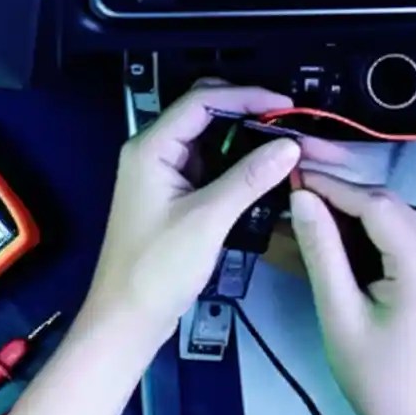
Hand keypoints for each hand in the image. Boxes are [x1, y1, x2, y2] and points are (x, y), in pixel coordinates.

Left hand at [77, 82, 302, 353]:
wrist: (127, 318)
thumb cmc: (155, 270)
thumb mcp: (207, 219)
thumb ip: (249, 178)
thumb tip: (288, 146)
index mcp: (150, 148)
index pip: (201, 101)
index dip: (245, 96)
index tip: (284, 105)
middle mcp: (153, 153)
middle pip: (203, 113)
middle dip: (245, 112)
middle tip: (286, 122)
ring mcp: (162, 175)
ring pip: (208, 139)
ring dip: (243, 138)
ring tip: (282, 144)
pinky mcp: (173, 196)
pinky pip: (208, 165)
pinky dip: (235, 163)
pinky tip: (262, 171)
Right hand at [289, 173, 415, 414]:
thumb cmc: (378, 381)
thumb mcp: (340, 315)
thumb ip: (322, 252)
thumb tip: (302, 197)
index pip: (375, 204)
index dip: (332, 185)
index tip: (291, 174)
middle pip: (389, 205)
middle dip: (343, 192)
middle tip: (295, 185)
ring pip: (398, 217)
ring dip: (357, 209)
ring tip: (310, 206)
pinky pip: (407, 236)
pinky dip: (374, 229)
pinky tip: (341, 233)